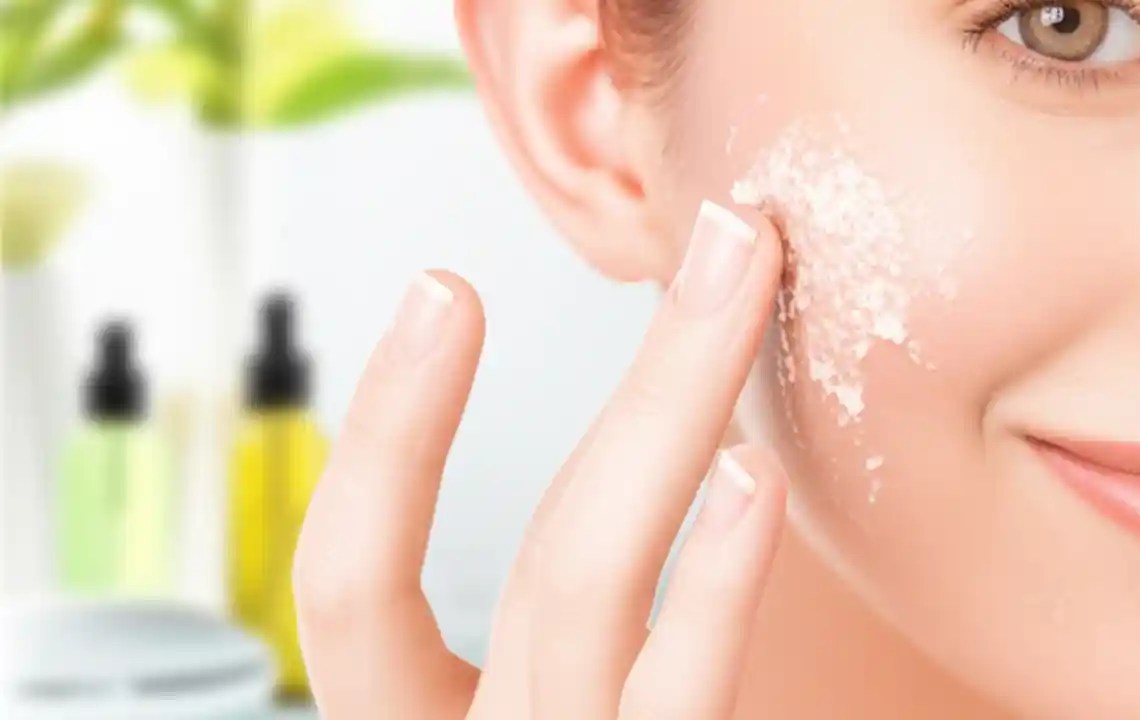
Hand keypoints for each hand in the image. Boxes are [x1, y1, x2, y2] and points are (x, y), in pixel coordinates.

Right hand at [294, 200, 789, 718]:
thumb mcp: (534, 715)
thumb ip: (557, 640)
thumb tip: (657, 478)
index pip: (353, 589)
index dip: (384, 437)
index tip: (444, 289)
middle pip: (537, 559)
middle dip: (649, 384)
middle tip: (728, 237)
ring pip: (585, 590)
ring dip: (671, 412)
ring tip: (741, 280)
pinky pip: (675, 702)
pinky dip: (708, 588)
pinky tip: (748, 478)